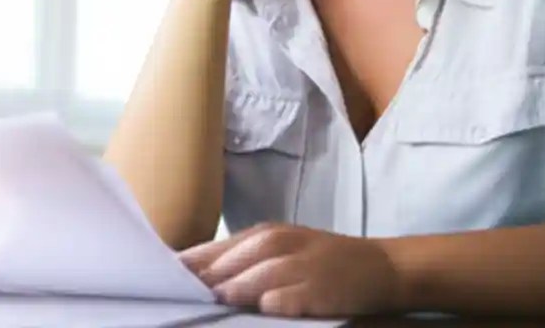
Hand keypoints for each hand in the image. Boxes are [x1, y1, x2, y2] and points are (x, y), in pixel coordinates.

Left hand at [179, 222, 402, 317]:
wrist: (383, 267)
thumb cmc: (322, 261)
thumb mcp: (283, 251)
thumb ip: (243, 262)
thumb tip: (195, 277)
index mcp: (266, 235)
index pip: (218, 248)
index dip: (190, 264)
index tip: (161, 277)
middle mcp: (281, 245)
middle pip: (234, 259)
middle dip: (206, 277)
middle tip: (178, 294)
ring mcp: (302, 266)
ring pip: (260, 275)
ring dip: (234, 288)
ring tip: (212, 301)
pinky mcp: (321, 289)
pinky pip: (291, 295)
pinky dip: (274, 302)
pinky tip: (261, 308)